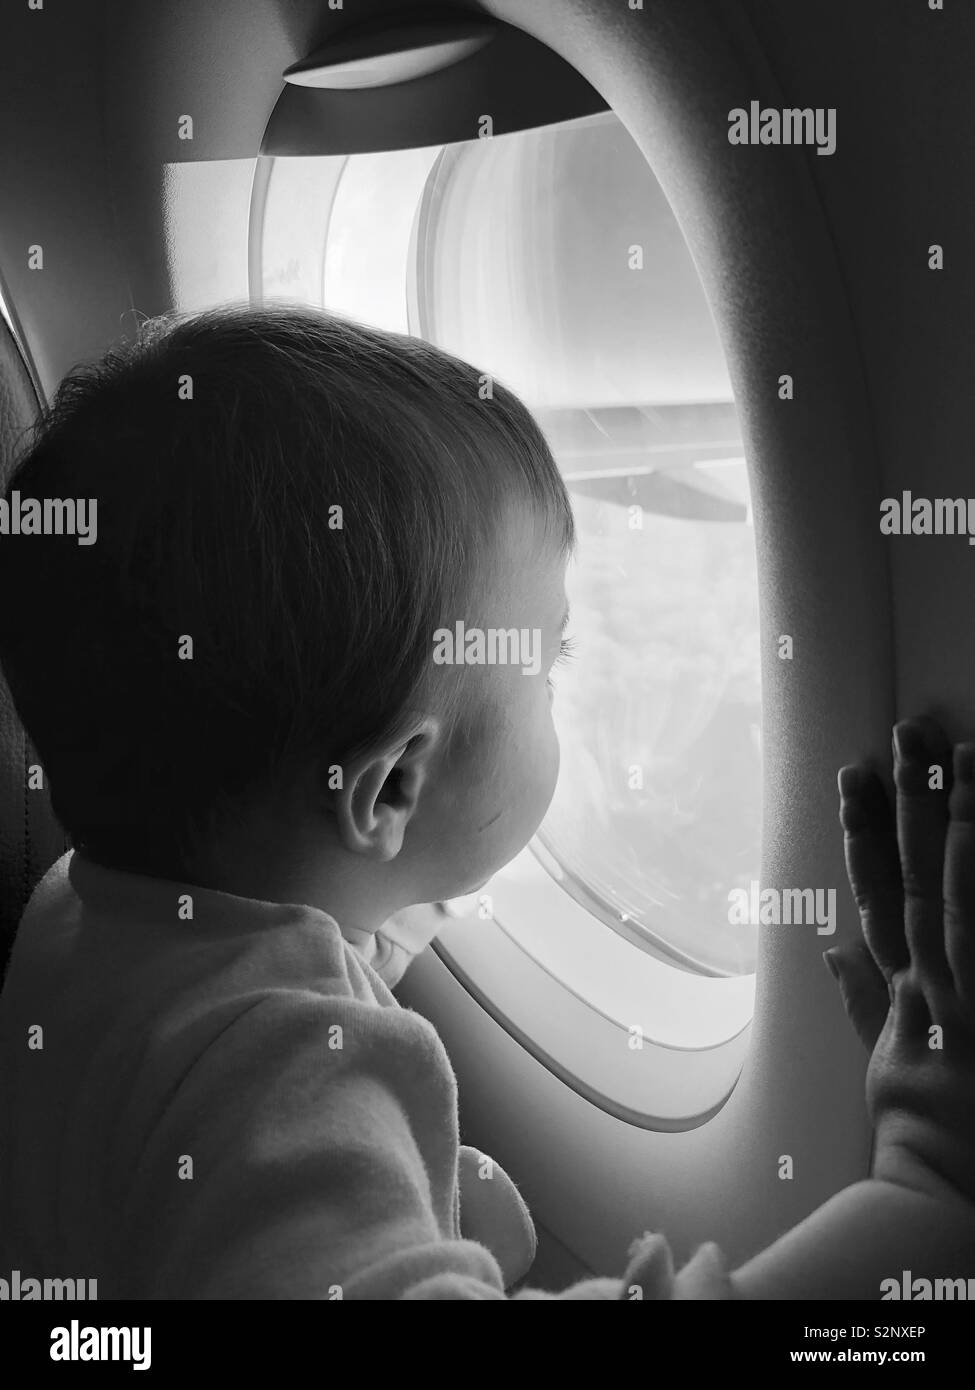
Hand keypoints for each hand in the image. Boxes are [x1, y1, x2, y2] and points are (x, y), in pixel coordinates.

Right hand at [833, 716, 974, 1208]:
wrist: (938, 1176)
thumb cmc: (921, 1124)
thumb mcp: (883, 1057)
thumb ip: (858, 997)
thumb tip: (827, 945)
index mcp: (894, 976)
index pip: (873, 885)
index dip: (864, 827)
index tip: (853, 774)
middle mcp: (916, 964)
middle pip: (903, 864)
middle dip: (901, 798)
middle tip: (901, 732)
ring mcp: (948, 977)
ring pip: (939, 876)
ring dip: (937, 811)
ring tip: (943, 750)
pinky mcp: (971, 994)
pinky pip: (971, 916)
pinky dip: (970, 863)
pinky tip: (972, 817)